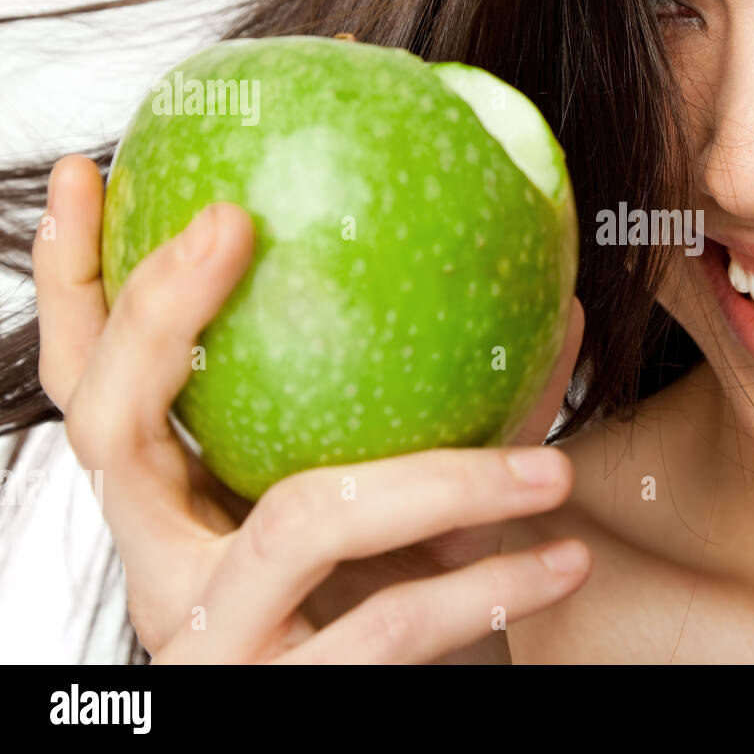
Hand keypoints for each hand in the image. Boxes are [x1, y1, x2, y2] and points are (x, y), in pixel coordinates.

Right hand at [32, 154, 590, 662]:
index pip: (87, 382)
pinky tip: (562, 561)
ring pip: (301, 519)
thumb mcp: (391, 514)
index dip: (72, 281)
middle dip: (155, 311)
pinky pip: (392, 622)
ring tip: (547, 468)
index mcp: (178, 509)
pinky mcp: (277, 698)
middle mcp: (163, 568)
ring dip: (448, 478)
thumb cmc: (379, 607)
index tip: (92, 173)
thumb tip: (553, 311)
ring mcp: (209, 638)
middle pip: (106, 427)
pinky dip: (492, 589)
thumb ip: (435, 422)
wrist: (367, 717)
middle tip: (229, 224)